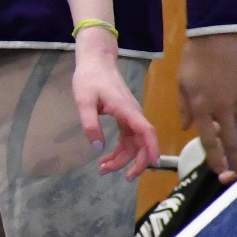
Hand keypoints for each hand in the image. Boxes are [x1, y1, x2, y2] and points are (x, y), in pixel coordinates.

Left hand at [72, 32, 159, 177]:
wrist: (96, 61)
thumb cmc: (89, 78)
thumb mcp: (83, 101)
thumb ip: (90, 123)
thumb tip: (98, 147)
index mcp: (126, 109)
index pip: (145, 131)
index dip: (152, 148)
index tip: (153, 164)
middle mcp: (133, 114)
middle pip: (140, 142)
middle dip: (131, 162)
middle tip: (112, 175)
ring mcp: (130, 116)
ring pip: (134, 142)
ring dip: (122, 158)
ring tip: (103, 169)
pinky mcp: (125, 116)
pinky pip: (128, 137)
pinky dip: (120, 150)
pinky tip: (106, 158)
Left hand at [178, 32, 236, 183]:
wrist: (218, 36)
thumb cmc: (196, 59)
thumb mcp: (182, 83)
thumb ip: (185, 108)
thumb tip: (186, 128)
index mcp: (202, 107)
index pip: (209, 140)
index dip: (216, 159)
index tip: (220, 172)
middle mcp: (223, 108)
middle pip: (233, 141)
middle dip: (236, 161)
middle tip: (236, 176)